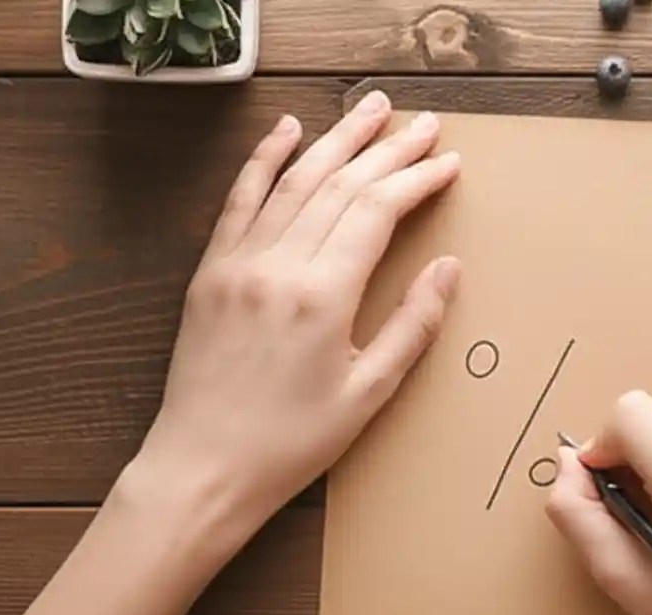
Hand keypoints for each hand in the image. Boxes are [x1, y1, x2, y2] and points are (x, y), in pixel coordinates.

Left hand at [127, 91, 461, 539]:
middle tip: (425, 123)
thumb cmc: (292, 442)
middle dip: (388, 149)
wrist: (203, 469)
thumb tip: (447, 267)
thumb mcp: (369, 393)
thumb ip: (412, 325)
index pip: (376, 211)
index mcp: (323, 295)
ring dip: (336, 140)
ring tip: (370, 109)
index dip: (415, 179)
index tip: (448, 162)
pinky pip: (240, 199)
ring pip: (295, 180)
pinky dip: (264, 159)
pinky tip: (287, 130)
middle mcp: (279, 264)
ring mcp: (238, 262)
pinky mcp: (211, 271)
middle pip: (341, 185)